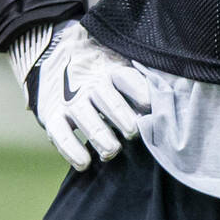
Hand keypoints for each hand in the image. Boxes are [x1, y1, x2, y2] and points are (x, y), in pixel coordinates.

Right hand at [7, 19, 149, 170]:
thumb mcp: (121, 65)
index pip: (128, 80)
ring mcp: (70, 101)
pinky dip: (71, 150)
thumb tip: (167, 104)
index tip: (151, 108)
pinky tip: (84, 164)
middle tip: (132, 133)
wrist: (59, 55)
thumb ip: (141, 84)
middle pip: (108, 100)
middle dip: (122, 118)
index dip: (141, 94)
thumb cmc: (103, 70)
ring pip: (86, 119)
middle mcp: (91, 85)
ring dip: (100, 136)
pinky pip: (60, 135)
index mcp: (112, 70)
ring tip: (112, 151)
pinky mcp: (52, 116)